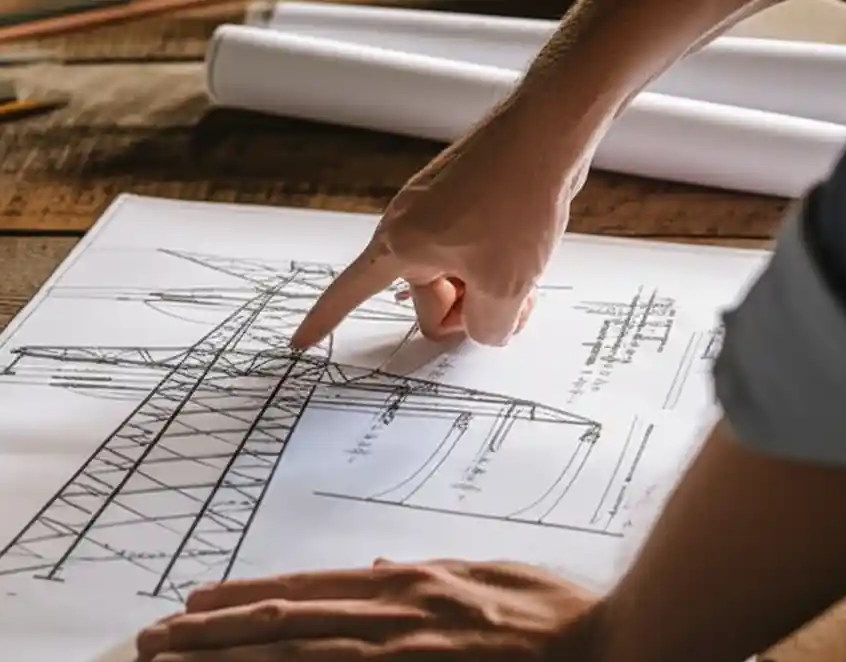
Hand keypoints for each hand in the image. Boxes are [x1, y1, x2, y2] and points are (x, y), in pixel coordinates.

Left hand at [135, 559, 601, 661]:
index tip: (193, 602)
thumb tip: (376, 570)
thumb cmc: (557, 616)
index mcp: (410, 584)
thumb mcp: (489, 574)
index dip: (241, 595)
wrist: (609, 659)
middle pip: (280, 626)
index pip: (304, 589)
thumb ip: (427, 573)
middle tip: (150, 641)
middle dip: (209, 634)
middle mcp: (392, 621)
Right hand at [290, 107, 583, 348]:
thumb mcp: (507, 289)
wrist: (547, 133)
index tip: (298, 344)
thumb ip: (487, 330)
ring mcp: (434, 211)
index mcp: (399, 247)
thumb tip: (485, 328)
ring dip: (488, 285)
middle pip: (428, 303)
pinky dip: (496, 261)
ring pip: (456, 278)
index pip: (349, 293)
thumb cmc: (518, 201)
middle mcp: (407, 226)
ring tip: (523, 264)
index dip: (323, 321)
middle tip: (508, 293)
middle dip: (468, 308)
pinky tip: (524, 245)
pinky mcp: (462, 202)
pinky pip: (471, 252)